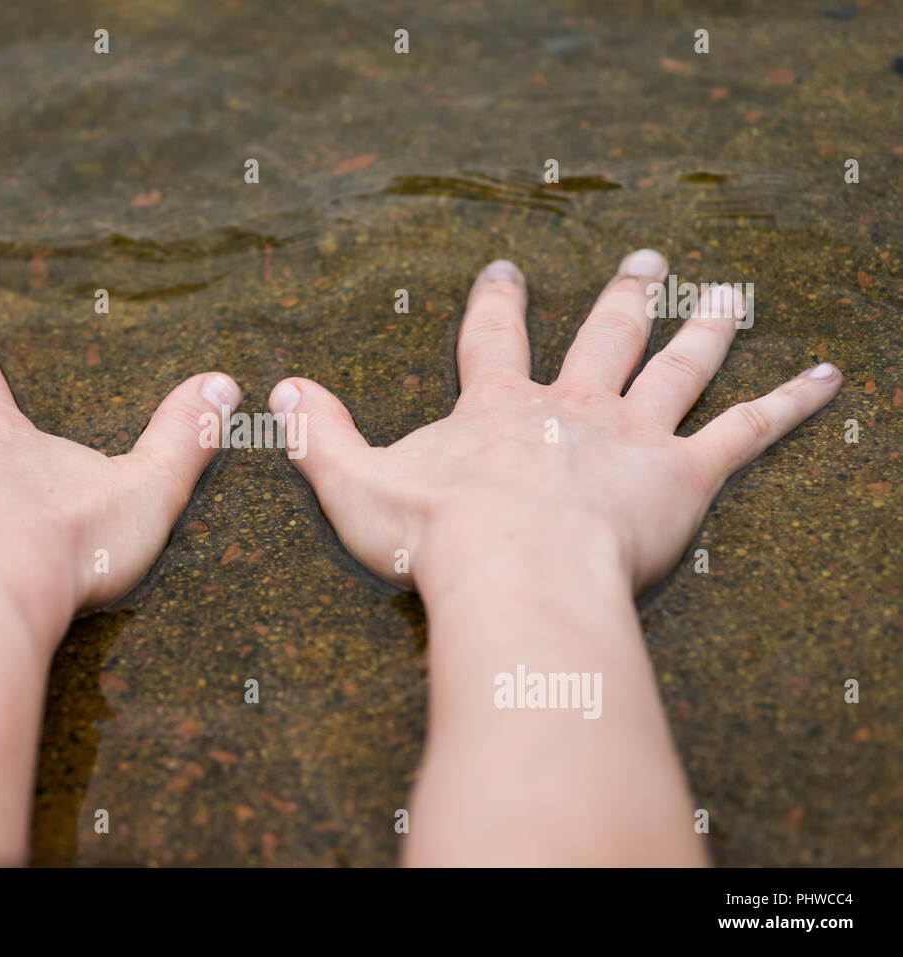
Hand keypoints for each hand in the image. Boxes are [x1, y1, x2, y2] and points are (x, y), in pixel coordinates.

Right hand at [269, 250, 840, 593]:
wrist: (513, 575)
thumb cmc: (434, 541)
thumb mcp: (354, 485)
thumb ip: (319, 434)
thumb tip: (277, 388)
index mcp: (499, 408)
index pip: (496, 339)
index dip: (499, 305)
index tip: (507, 271)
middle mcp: (572, 406)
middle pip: (604, 336)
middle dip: (623, 297)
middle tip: (647, 259)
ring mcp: (631, 436)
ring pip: (676, 367)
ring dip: (703, 328)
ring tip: (727, 293)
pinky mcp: (682, 477)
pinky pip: (743, 431)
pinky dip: (786, 403)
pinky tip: (826, 377)